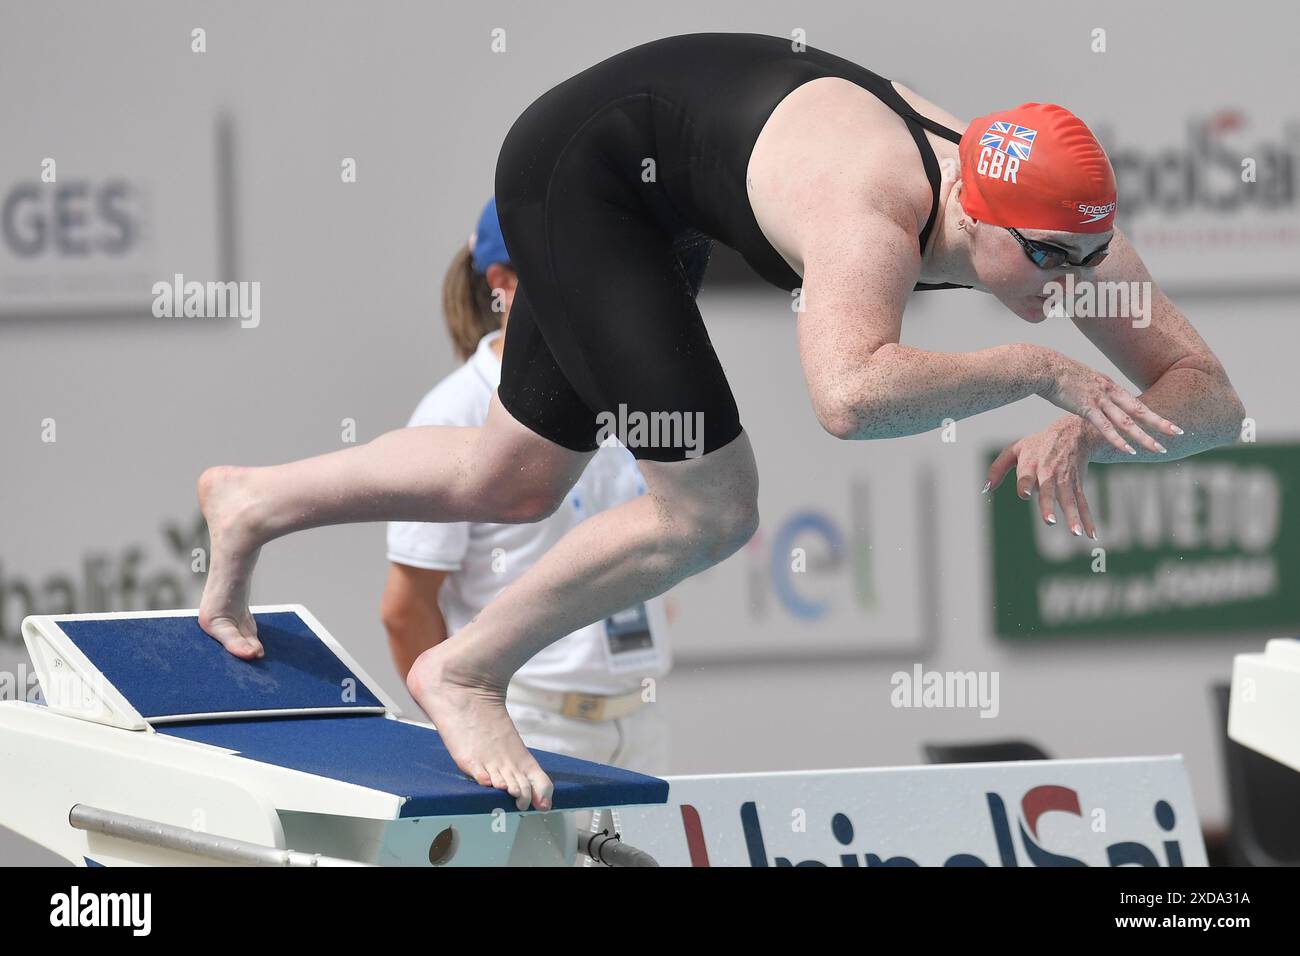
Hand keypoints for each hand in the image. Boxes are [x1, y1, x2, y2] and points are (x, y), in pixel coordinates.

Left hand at [985, 418, 1097, 538]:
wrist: (1072, 434)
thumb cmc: (1037, 445)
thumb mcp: (1014, 449)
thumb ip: (998, 468)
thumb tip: (987, 487)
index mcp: (1031, 465)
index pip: (1026, 476)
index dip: (1025, 484)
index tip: (1023, 493)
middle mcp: (1049, 473)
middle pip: (1049, 491)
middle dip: (1049, 505)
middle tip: (1050, 521)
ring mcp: (1065, 481)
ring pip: (1070, 500)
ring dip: (1073, 517)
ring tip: (1075, 533)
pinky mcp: (1077, 486)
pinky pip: (1083, 504)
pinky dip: (1088, 519)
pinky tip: (1091, 535)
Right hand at [1039, 352, 1180, 455]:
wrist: (1045, 367)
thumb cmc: (1058, 374)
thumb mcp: (1081, 380)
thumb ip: (1090, 391)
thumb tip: (1091, 399)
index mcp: (1110, 385)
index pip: (1136, 403)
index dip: (1154, 414)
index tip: (1169, 424)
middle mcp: (1110, 392)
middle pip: (1140, 411)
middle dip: (1161, 423)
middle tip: (1179, 433)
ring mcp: (1099, 400)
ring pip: (1127, 422)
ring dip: (1145, 437)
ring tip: (1160, 449)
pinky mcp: (1085, 407)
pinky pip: (1105, 427)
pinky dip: (1118, 440)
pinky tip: (1129, 450)